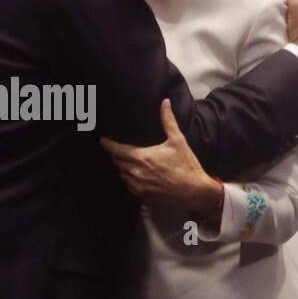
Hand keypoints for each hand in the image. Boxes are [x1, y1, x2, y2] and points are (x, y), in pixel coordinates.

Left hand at [99, 100, 221, 216]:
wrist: (195, 191)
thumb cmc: (186, 165)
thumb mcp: (177, 140)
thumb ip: (168, 121)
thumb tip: (165, 102)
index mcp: (141, 157)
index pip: (116, 150)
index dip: (107, 144)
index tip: (102, 140)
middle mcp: (136, 172)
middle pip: (116, 162)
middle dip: (114, 155)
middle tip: (113, 149)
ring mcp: (138, 186)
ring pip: (121, 175)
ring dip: (121, 167)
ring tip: (122, 161)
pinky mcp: (143, 196)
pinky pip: (128, 186)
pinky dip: (128, 179)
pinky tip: (133, 175)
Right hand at [276, 0, 297, 75]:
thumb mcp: (297, 3)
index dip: (287, 0)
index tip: (273, 3)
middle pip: (297, 16)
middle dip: (286, 16)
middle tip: (269, 17)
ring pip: (295, 30)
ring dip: (286, 30)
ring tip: (271, 31)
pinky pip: (293, 42)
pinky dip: (286, 41)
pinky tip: (278, 42)